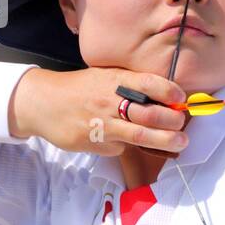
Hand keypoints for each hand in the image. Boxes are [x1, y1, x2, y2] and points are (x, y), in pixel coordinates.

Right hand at [9, 67, 189, 157]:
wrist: (42, 102)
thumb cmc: (80, 89)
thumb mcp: (104, 77)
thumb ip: (130, 86)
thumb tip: (167, 98)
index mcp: (114, 80)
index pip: (149, 83)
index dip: (170, 92)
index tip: (181, 99)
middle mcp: (109, 100)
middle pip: (149, 114)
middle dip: (173, 122)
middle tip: (182, 126)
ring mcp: (101, 123)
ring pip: (140, 135)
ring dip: (165, 140)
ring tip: (180, 143)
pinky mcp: (93, 142)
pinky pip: (119, 147)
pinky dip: (127, 145)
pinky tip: (123, 139)